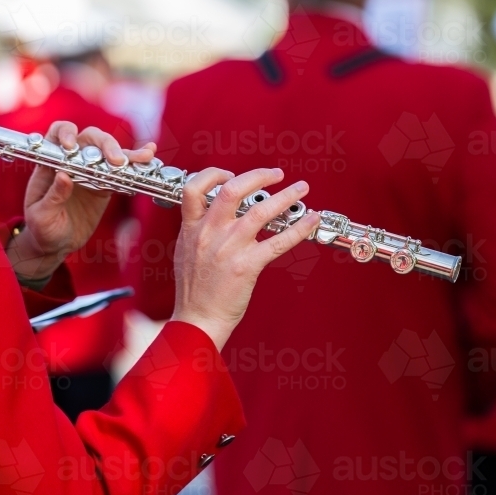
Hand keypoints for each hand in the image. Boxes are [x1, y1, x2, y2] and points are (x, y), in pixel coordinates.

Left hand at [6, 121, 155, 280]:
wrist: (56, 244)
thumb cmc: (42, 228)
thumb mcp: (41, 215)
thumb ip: (52, 196)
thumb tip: (64, 175)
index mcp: (51, 162)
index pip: (58, 134)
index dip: (67, 134)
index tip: (72, 147)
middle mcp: (72, 161)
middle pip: (91, 139)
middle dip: (106, 144)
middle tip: (116, 161)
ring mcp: (90, 171)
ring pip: (110, 152)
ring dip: (127, 153)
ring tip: (143, 157)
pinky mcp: (105, 184)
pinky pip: (121, 171)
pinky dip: (136, 163)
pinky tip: (148, 156)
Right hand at [172, 167, 319, 349]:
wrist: (197, 320)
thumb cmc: (193, 291)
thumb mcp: (185, 252)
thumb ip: (198, 230)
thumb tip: (212, 214)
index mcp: (192, 229)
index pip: (195, 188)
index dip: (214, 175)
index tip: (231, 174)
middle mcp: (210, 233)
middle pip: (233, 189)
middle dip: (259, 176)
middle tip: (276, 174)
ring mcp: (229, 248)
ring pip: (261, 211)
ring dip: (286, 196)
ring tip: (301, 189)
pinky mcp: (247, 266)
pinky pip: (278, 242)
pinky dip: (298, 228)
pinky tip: (310, 221)